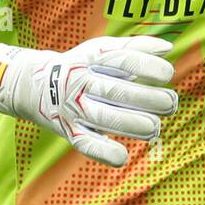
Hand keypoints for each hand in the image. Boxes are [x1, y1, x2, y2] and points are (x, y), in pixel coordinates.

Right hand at [0, 35, 179, 167]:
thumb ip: (135, 47)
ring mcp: (73, 108)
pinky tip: (123, 157)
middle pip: (117, 92)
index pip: (122, 60)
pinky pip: (85, 144)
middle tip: (170, 103)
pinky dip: (104, 152)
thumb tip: (168, 47)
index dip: (147, 67)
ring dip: (133, 124)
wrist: (34, 83)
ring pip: (105, 118)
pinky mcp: (68, 131)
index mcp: (91, 58)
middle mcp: (80, 81)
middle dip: (148, 99)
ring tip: (155, 128)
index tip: (168, 74)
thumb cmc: (82, 65)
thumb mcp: (102, 50)